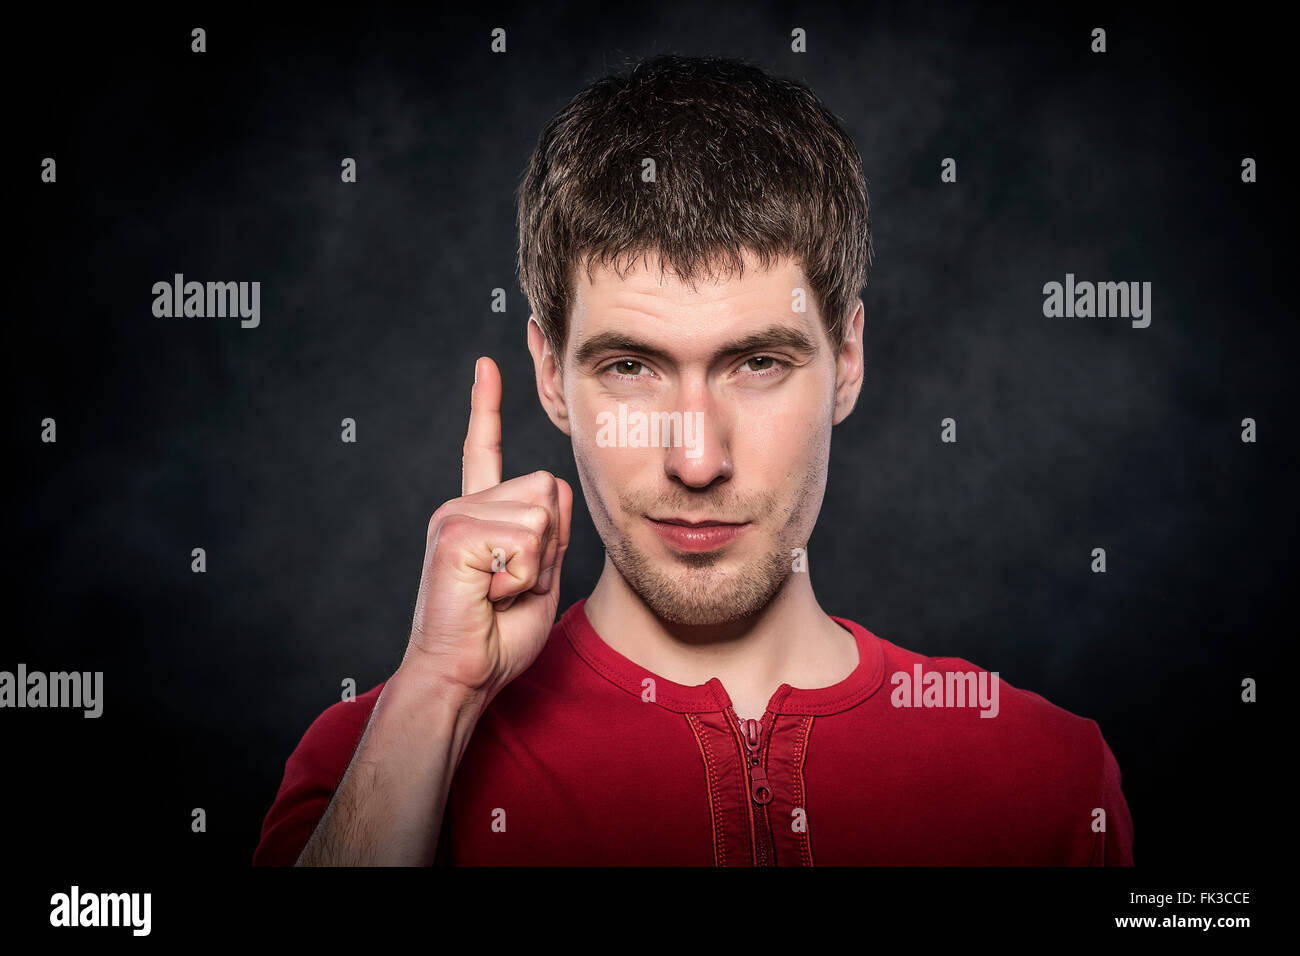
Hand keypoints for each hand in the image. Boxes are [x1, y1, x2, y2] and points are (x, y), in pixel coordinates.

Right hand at [401, 357, 572, 702]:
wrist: (463, 677)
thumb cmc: (498, 638)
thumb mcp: (541, 578)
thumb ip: (551, 533)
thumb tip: (554, 491)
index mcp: (477, 515)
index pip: (481, 450)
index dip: (486, 407)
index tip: (486, 365)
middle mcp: (462, 507)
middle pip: (549, 488)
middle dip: (552, 545)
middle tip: (514, 585)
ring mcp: (456, 517)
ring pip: (542, 513)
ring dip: (537, 565)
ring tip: (499, 592)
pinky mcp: (456, 533)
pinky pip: (526, 539)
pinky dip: (521, 577)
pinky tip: (488, 595)